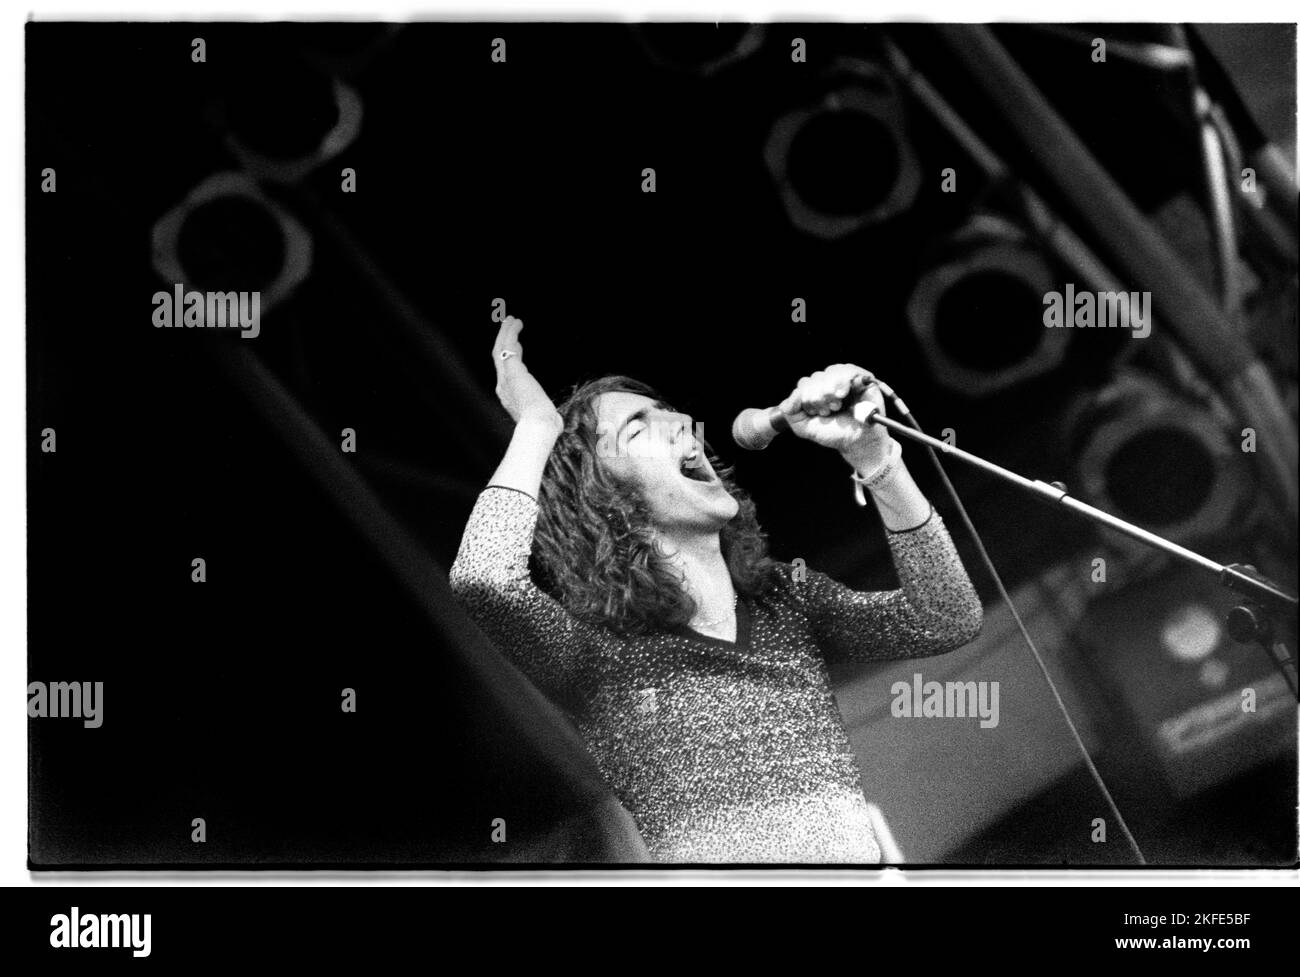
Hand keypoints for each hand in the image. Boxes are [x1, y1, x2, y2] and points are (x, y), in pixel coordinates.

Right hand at [492, 316, 562, 433]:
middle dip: (504, 341)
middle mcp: (502, 386)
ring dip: (505, 333)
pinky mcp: (513, 370)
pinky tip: (516, 323)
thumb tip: (557, 422)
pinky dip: (511, 333)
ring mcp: (505, 378)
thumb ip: (546, 415)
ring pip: (500, 349)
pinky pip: (508, 346)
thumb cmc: (545, 426)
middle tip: (508, 326)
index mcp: (508, 397)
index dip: (511, 357)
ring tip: (512, 319)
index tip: (518, 346)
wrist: (538, 425)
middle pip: (499, 358)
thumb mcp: (544, 419)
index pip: (507, 372)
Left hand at [777, 364, 891, 468]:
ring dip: (829, 391)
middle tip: (828, 412)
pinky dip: (841, 382)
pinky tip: (841, 394)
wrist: (856, 442)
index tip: (816, 413)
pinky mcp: (862, 378)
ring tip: (836, 406)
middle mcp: (831, 383)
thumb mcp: (803, 427)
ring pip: (830, 372)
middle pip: (816, 377)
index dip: (807, 398)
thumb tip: (794, 393)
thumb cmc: (833, 434)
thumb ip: (790, 410)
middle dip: (818, 397)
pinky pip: (848, 370)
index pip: (804, 383)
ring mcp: (846, 380)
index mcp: (816, 392)